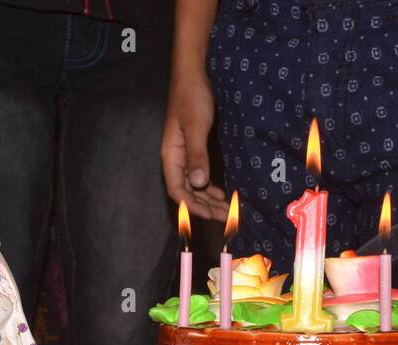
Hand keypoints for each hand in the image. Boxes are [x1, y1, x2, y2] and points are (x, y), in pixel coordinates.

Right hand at [161, 69, 226, 220]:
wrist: (194, 73)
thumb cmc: (192, 97)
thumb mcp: (196, 126)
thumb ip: (197, 155)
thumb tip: (198, 184)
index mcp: (171, 156)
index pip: (178, 191)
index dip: (194, 207)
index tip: (212, 216)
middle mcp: (176, 159)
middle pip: (187, 192)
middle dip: (205, 207)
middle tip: (226, 217)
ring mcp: (185, 154)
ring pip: (194, 186)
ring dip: (208, 199)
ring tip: (226, 209)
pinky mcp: (194, 148)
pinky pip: (200, 175)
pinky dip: (210, 187)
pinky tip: (221, 192)